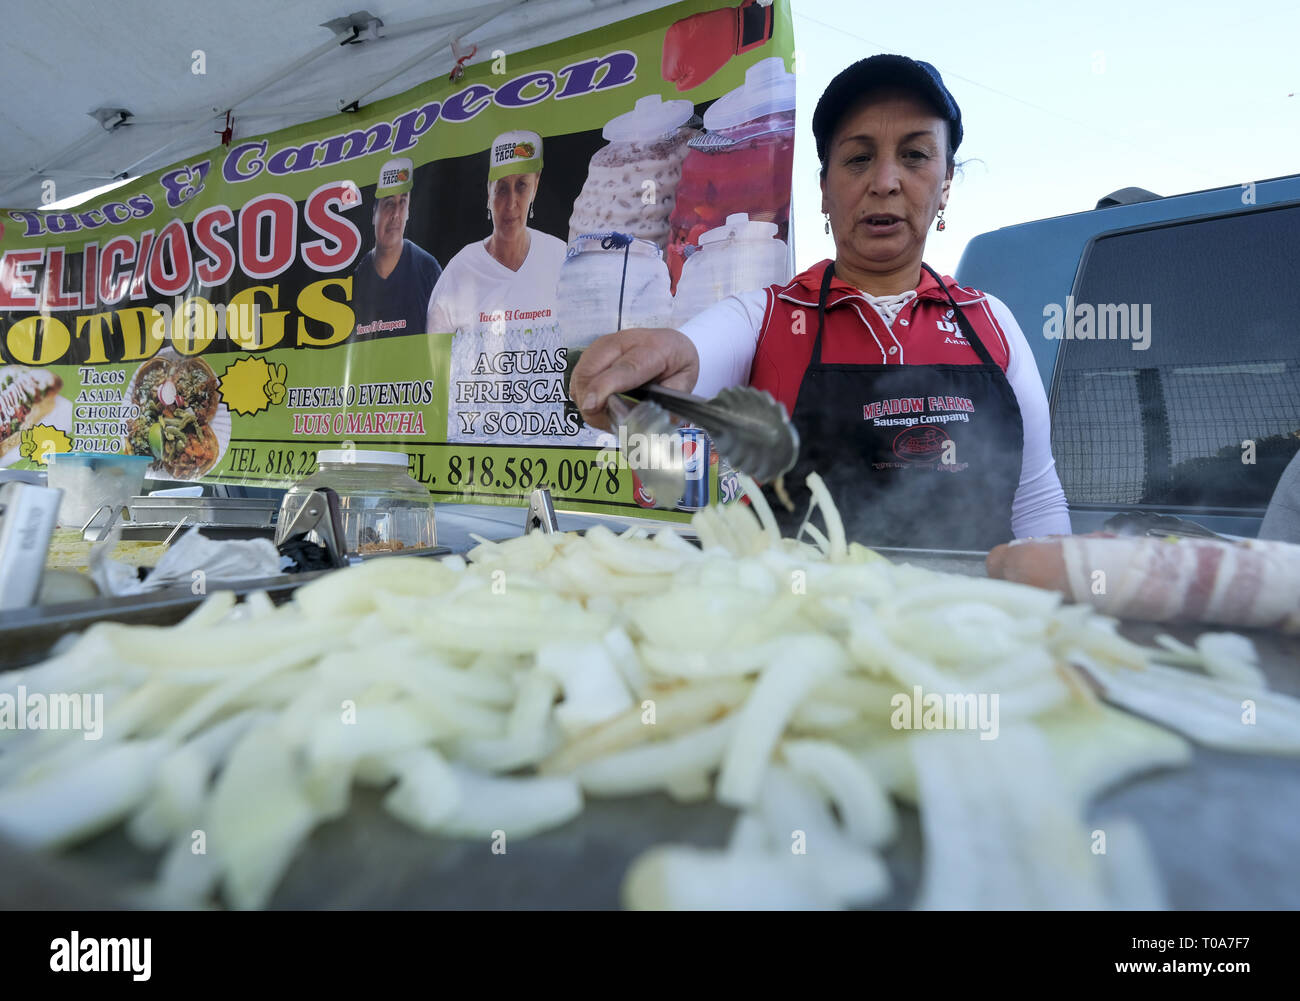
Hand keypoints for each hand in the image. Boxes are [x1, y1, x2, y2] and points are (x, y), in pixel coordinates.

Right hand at [569, 328, 699, 430]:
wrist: (669, 343)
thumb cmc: (675, 362)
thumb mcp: (685, 380)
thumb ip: (671, 400)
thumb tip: (656, 422)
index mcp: (653, 348)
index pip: (624, 369)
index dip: (604, 387)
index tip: (593, 406)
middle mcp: (623, 342)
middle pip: (591, 372)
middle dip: (591, 403)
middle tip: (607, 422)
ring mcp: (603, 346)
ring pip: (580, 376)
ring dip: (587, 402)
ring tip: (608, 413)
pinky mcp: (592, 353)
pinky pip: (577, 379)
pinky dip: (583, 396)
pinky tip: (600, 403)